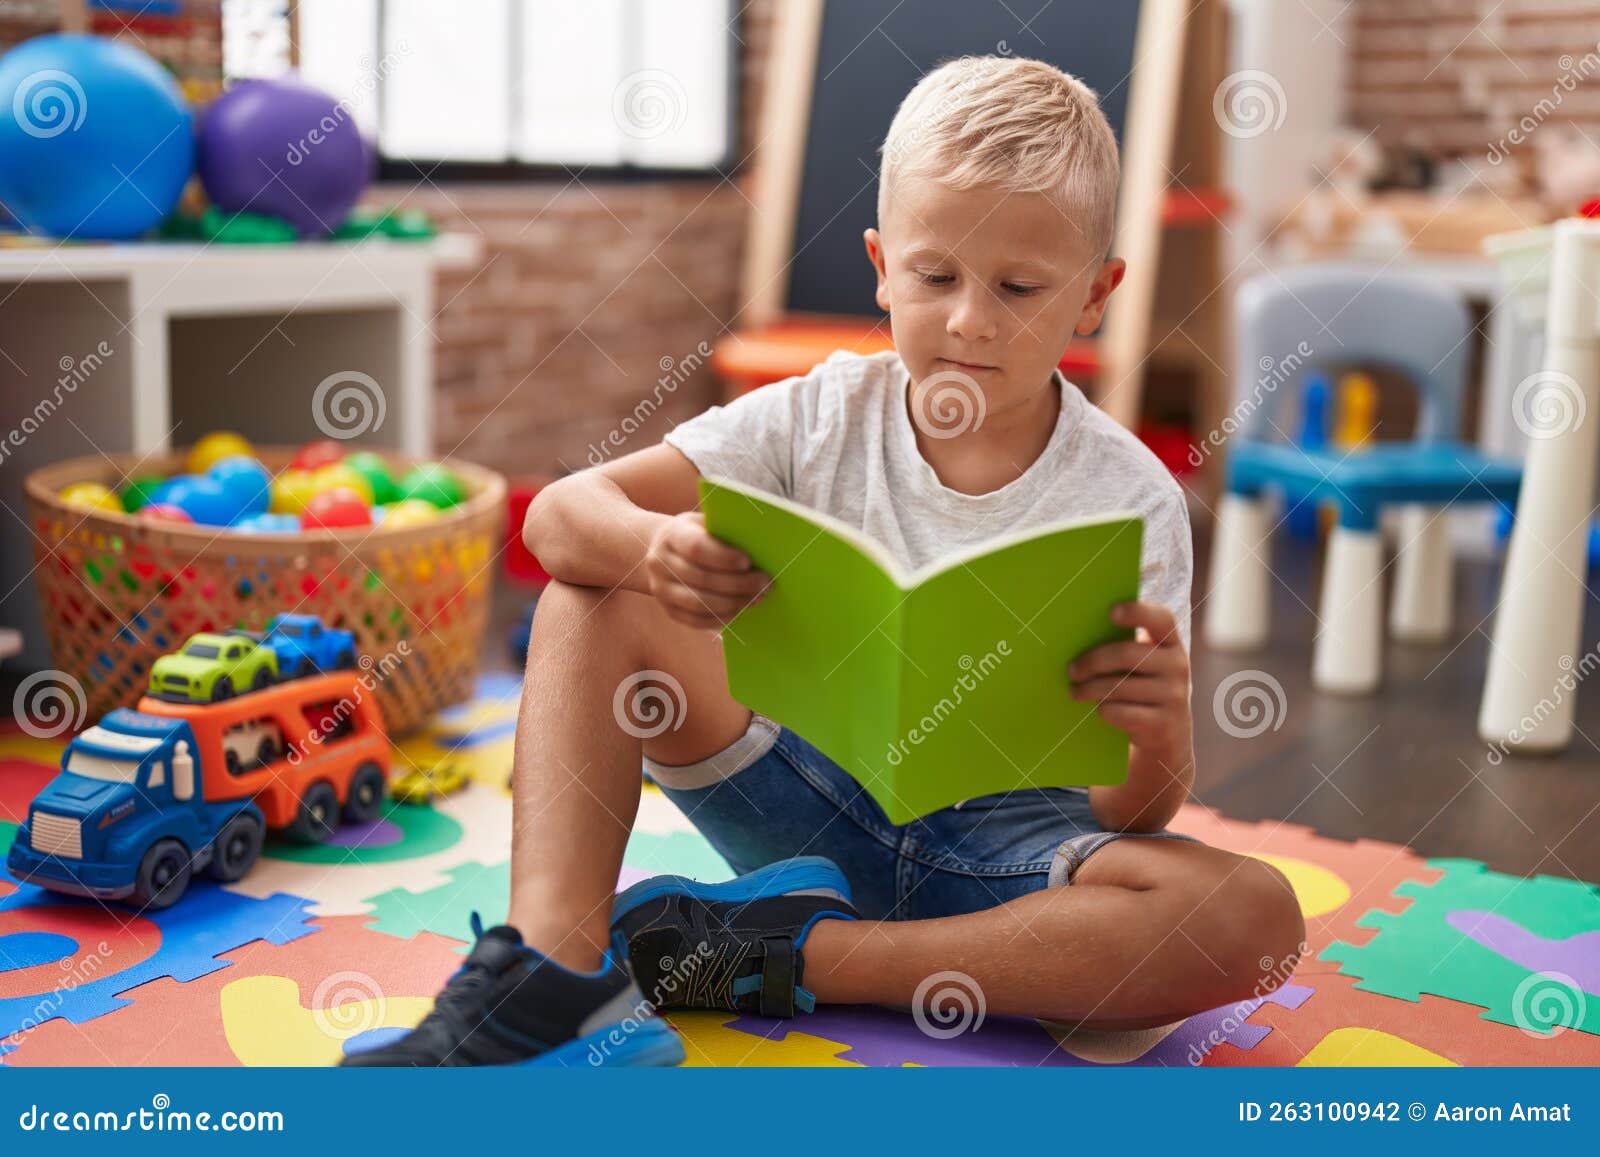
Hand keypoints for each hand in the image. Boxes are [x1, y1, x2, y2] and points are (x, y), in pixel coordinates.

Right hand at [643, 511, 771, 630]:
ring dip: (733, 603)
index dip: (723, 557)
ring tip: (757, 597)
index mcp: (671, 535)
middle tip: (764, 583)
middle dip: (738, 583)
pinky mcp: (669, 610)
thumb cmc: (696, 534)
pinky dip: (722, 617)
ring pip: (699, 602)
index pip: (696, 548)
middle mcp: (660, 563)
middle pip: (701, 578)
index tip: (748, 562)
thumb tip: (760, 545)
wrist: (664, 551)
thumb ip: (725, 532)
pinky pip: (696, 620)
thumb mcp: (705, 524)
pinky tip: (741, 609)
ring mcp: (661, 589)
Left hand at [1067, 601, 1190, 758]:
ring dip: (1090, 689)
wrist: (1168, 733)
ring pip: (1119, 687)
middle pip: (1127, 655)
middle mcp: (1178, 666)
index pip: (1161, 619)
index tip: (1110, 612)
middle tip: (1071, 670)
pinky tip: (1098, 709)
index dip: (1137, 612)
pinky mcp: (1163, 724)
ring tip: (1074, 690)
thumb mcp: (1144, 664)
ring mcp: (1174, 696)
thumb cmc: (1144, 687)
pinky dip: (1104, 710)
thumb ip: (1126, 648)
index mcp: (1171, 644)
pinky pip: (1122, 713)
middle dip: (1093, 662)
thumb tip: (1079, 637)